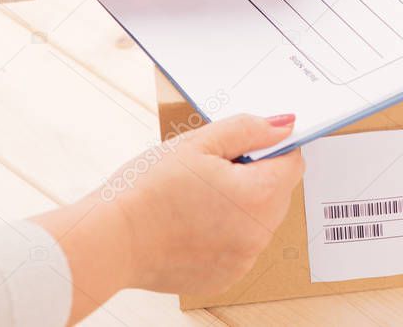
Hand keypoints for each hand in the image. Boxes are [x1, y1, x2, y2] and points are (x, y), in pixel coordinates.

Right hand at [33, 113, 303, 324]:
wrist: (110, 240)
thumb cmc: (149, 188)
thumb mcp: (199, 143)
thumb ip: (248, 129)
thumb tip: (285, 124)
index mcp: (259, 195)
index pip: (293, 163)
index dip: (271, 148)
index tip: (243, 146)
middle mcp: (259, 233)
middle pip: (278, 192)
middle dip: (255, 175)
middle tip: (211, 169)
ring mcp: (243, 260)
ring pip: (259, 220)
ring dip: (241, 205)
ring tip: (196, 197)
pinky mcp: (225, 277)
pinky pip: (240, 246)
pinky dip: (225, 232)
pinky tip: (191, 223)